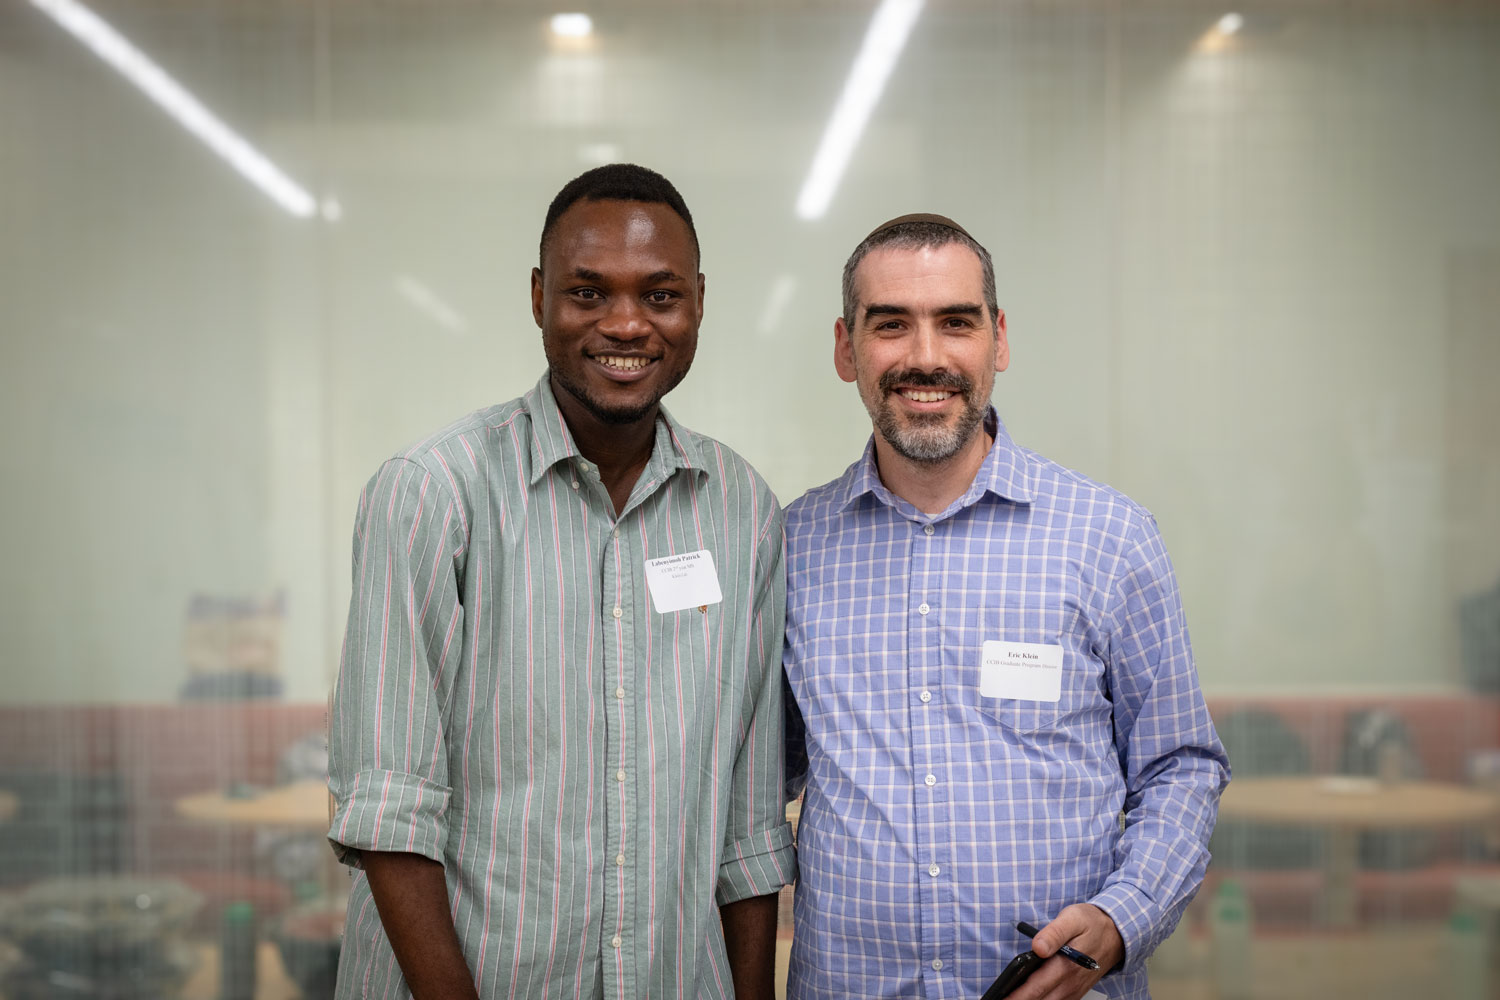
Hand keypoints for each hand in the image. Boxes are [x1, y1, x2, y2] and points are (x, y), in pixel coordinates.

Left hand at [1009, 904, 1123, 999]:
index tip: (1002, 997)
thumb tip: (1037, 947)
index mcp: (1066, 965)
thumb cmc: (1091, 923)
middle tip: (1001, 998)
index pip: (1036, 986)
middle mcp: (1070, 982)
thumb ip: (1054, 933)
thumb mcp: (1072, 918)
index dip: (1017, 996)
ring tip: (1012, 997)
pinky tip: (1031, 995)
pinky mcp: (1076, 991)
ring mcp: (1074, 989)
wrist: (1117, 933)